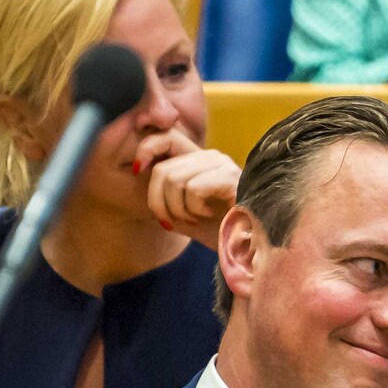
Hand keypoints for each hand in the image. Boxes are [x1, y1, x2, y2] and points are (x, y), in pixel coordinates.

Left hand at [132, 129, 239, 249]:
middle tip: (169, 221)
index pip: (166, 137)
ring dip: (176, 209)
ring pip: (174, 179)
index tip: (137, 170)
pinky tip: (208, 216)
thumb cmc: (219, 232)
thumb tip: (139, 170)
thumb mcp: (182, 213)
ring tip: (193, 220)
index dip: (146, 148)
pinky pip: (192, 188)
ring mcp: (223, 165)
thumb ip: (163, 195)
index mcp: (200, 161)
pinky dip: (193, 209)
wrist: (250, 250)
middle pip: (163, 169)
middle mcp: (212, 157)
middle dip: (157, 202)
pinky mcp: (230, 178)